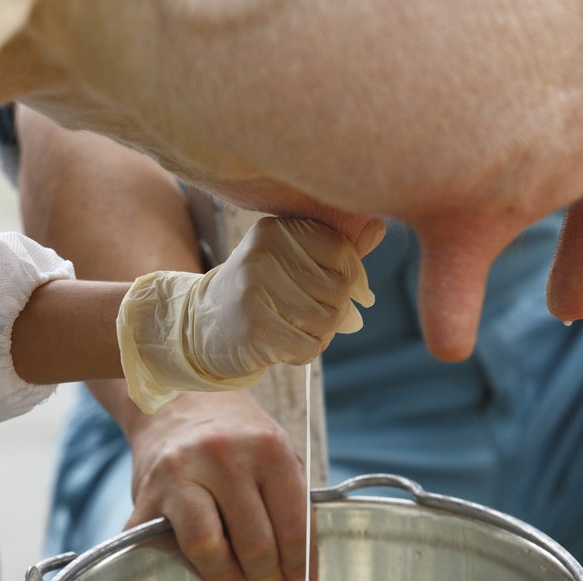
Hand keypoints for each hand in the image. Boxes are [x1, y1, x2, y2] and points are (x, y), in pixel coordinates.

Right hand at [117, 215, 384, 412]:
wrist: (202, 325)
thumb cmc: (261, 290)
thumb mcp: (293, 258)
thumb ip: (338, 246)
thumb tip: (380, 226)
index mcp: (278, 227)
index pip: (344, 253)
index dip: (350, 279)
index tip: (336, 289)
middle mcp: (264, 251)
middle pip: (339, 289)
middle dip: (333, 310)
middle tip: (306, 312)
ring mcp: (254, 288)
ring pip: (327, 320)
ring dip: (319, 333)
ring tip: (293, 326)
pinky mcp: (252, 326)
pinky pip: (309, 347)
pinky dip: (303, 353)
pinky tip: (282, 344)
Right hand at [123, 391, 314, 580]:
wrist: (178, 400)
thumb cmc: (237, 436)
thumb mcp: (276, 453)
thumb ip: (290, 501)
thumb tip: (296, 567)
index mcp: (267, 449)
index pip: (291, 522)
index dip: (299, 564)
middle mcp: (222, 458)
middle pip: (253, 541)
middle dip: (267, 580)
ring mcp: (179, 476)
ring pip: (206, 546)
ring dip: (227, 580)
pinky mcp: (145, 496)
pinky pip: (165, 546)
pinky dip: (184, 566)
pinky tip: (200, 573)